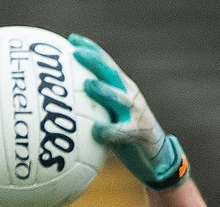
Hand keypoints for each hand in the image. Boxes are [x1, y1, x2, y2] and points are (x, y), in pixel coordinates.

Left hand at [68, 34, 187, 189]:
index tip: (72, 39)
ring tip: (88, 84)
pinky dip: (110, 130)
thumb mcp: (111, 114)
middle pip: (112, 74)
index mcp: (122, 88)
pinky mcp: (138, 134)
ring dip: (104, 90)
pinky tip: (96, 130)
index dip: (91, 49)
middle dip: (94, 61)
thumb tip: (64, 101)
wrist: (155, 154)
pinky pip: (123, 131)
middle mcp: (130, 96)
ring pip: (119, 98)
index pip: (106, 64)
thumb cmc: (126, 134)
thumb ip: (95, 104)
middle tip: (76, 53)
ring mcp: (136, 113)